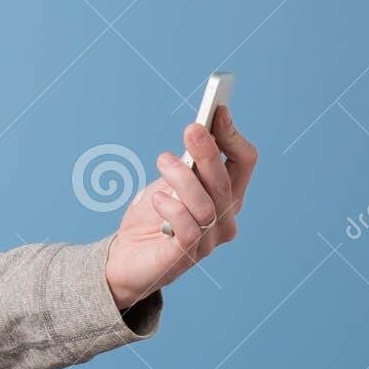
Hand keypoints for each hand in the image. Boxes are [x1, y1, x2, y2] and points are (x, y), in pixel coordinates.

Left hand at [105, 105, 258, 309]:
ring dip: (183, 179)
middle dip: (208, 152)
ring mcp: (209, 240)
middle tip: (191, 128)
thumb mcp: (169, 183)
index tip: (216, 111)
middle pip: (225, 181)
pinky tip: (156, 198)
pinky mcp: (186, 256)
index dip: (232, 136)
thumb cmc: (151, 217)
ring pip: (207, 205)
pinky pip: (189, 230)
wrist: (125, 257)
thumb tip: (197, 132)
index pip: (244, 162)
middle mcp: (225, 218)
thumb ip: (186, 165)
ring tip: (162, 160)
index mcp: (226, 195)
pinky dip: (173, 209)